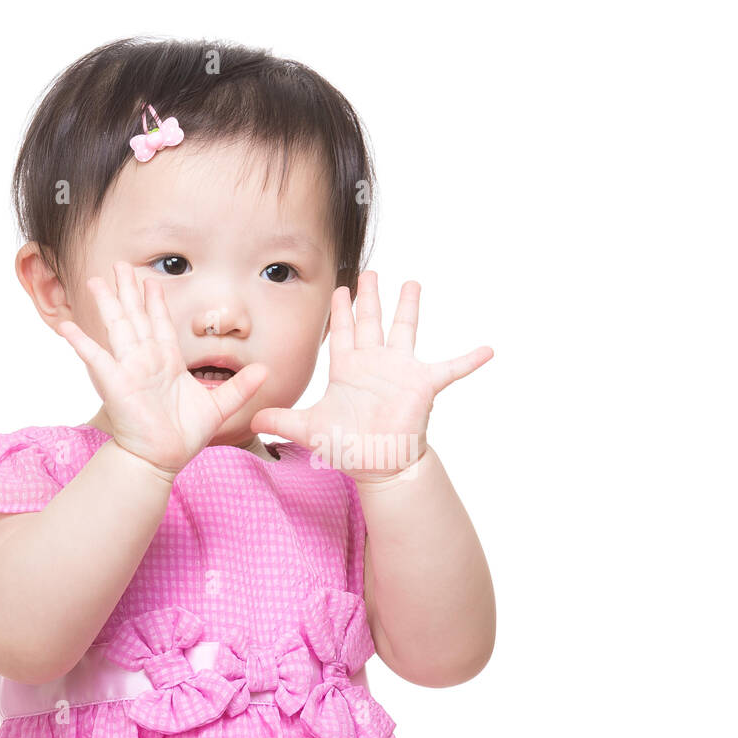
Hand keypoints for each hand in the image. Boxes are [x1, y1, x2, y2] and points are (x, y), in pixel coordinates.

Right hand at [56, 261, 267, 474]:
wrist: (162, 460)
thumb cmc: (184, 435)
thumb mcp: (220, 407)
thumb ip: (240, 387)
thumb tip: (264, 370)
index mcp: (167, 362)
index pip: (160, 324)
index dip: (156, 302)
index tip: (152, 281)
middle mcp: (145, 361)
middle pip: (135, 317)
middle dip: (128, 291)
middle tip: (121, 265)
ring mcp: (128, 369)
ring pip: (117, 328)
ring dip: (107, 304)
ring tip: (96, 281)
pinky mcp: (115, 383)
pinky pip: (95, 358)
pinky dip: (81, 342)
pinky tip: (68, 326)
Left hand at [250, 271, 491, 482]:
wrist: (379, 466)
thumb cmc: (349, 448)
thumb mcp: (310, 431)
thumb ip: (281, 421)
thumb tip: (250, 420)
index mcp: (348, 369)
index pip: (342, 332)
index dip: (339, 311)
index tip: (338, 287)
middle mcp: (375, 364)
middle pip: (371, 321)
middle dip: (370, 296)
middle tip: (369, 271)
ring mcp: (400, 371)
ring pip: (404, 330)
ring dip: (409, 307)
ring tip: (413, 282)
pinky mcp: (423, 385)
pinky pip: (450, 369)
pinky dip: (468, 360)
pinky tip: (487, 349)